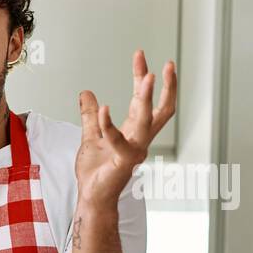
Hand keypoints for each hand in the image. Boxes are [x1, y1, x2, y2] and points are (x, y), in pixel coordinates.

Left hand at [75, 50, 176, 207]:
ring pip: (148, 120)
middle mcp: (140, 139)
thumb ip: (90, 116)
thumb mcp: (90, 136)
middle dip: (166, 86)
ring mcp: (134, 150)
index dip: (142, 78)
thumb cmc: (95, 172)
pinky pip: (119, 140)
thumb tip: (86, 93)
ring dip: (148, 97)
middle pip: (160, 109)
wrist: (91, 197)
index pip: (144, 100)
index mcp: (133, 131)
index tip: (140, 55)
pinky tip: (103, 108)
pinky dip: (110, 124)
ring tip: (147, 76)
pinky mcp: (123, 161)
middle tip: (165, 64)